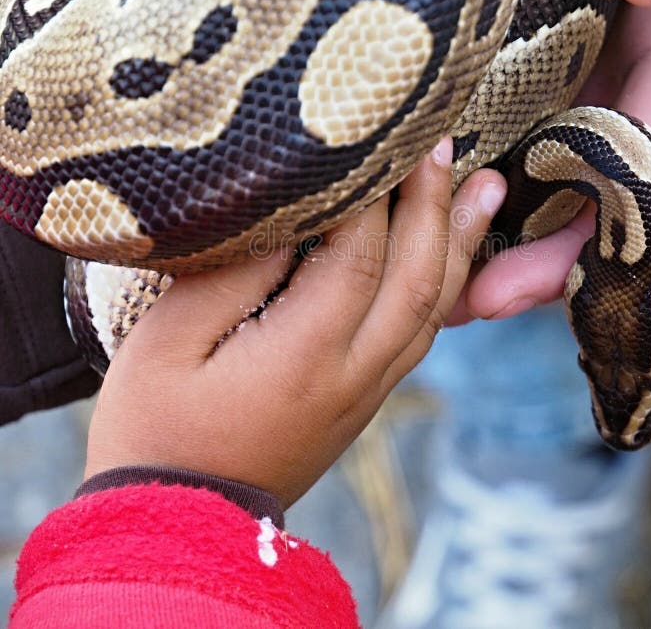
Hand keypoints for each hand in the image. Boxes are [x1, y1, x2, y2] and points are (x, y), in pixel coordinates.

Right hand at [85, 139, 506, 506]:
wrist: (182, 523)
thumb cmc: (156, 426)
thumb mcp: (170, 341)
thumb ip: (234, 273)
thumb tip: (292, 214)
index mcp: (304, 355)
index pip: (358, 256)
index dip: (376, 194)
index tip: (386, 134)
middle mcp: (354, 374)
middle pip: (416, 278)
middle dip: (436, 206)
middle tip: (451, 144)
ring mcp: (367, 391)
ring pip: (432, 308)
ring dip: (459, 243)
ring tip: (487, 187)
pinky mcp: (364, 399)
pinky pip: (420, 334)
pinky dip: (445, 287)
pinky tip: (454, 254)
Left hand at [450, 0, 650, 323]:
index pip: (640, 160)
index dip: (579, 237)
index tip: (510, 290)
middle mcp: (633, 56)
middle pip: (584, 183)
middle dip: (523, 251)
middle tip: (449, 305)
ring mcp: (587, 46)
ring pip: (543, 153)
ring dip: (489, 213)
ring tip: (422, 261)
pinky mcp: (544, 26)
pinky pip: (511, 101)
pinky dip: (472, 146)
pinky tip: (417, 171)